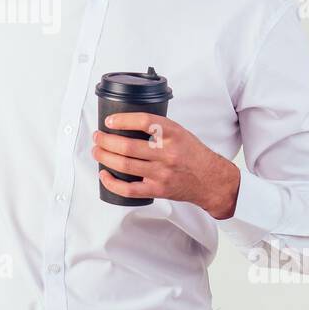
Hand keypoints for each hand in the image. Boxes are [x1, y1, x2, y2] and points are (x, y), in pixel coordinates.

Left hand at [91, 113, 239, 218]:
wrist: (211, 179)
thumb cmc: (193, 154)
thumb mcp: (179, 132)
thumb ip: (157, 128)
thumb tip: (126, 122)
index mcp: (173, 134)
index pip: (144, 121)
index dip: (123, 119)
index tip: (110, 120)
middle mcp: (167, 153)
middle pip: (127, 146)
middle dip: (106, 140)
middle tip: (98, 136)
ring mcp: (161, 173)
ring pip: (124, 165)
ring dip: (104, 157)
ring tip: (97, 151)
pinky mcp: (157, 190)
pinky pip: (129, 189)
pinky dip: (112, 182)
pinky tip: (104, 175)